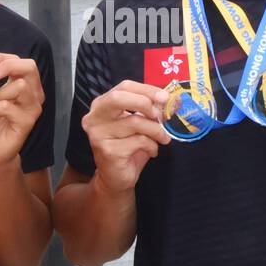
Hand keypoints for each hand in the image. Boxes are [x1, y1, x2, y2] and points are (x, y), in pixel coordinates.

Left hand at [0, 53, 45, 168]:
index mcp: (25, 84)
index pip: (20, 61)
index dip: (3, 57)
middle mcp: (34, 93)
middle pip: (30, 67)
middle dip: (8, 65)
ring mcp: (33, 107)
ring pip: (21, 86)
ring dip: (0, 93)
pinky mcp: (28, 121)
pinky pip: (9, 107)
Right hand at [80, 80, 171, 194]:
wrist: (115, 178)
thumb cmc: (127, 147)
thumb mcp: (138, 123)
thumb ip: (149, 109)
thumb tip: (171, 99)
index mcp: (101, 105)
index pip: (124, 87)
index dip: (146, 89)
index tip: (165, 97)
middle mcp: (94, 117)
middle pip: (119, 98)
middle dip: (145, 103)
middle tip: (161, 114)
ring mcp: (99, 134)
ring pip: (136, 122)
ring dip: (156, 130)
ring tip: (163, 138)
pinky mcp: (108, 150)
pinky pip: (139, 141)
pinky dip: (152, 146)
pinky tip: (151, 151)